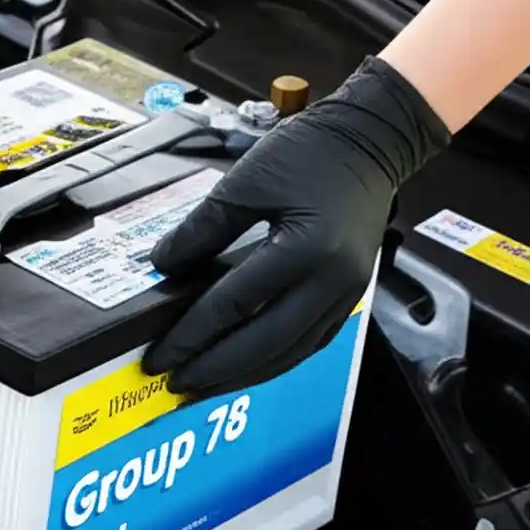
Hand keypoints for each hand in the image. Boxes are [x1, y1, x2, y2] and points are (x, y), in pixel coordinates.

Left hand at [142, 56, 450, 396]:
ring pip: (289, 354)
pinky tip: (245, 368)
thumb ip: (202, 228)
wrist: (370, 140)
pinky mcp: (348, 297)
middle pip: (264, 345)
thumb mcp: (246, 182)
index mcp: (304, 250)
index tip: (158, 356)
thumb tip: (162, 266)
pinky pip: (308, 343)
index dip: (192, 335)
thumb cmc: (310, 152)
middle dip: (215, 371)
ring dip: (243, 376)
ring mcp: (345, 295)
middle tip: (174, 386)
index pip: (234, 305)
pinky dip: (272, 361)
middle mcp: (331, 282)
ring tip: (203, 388)